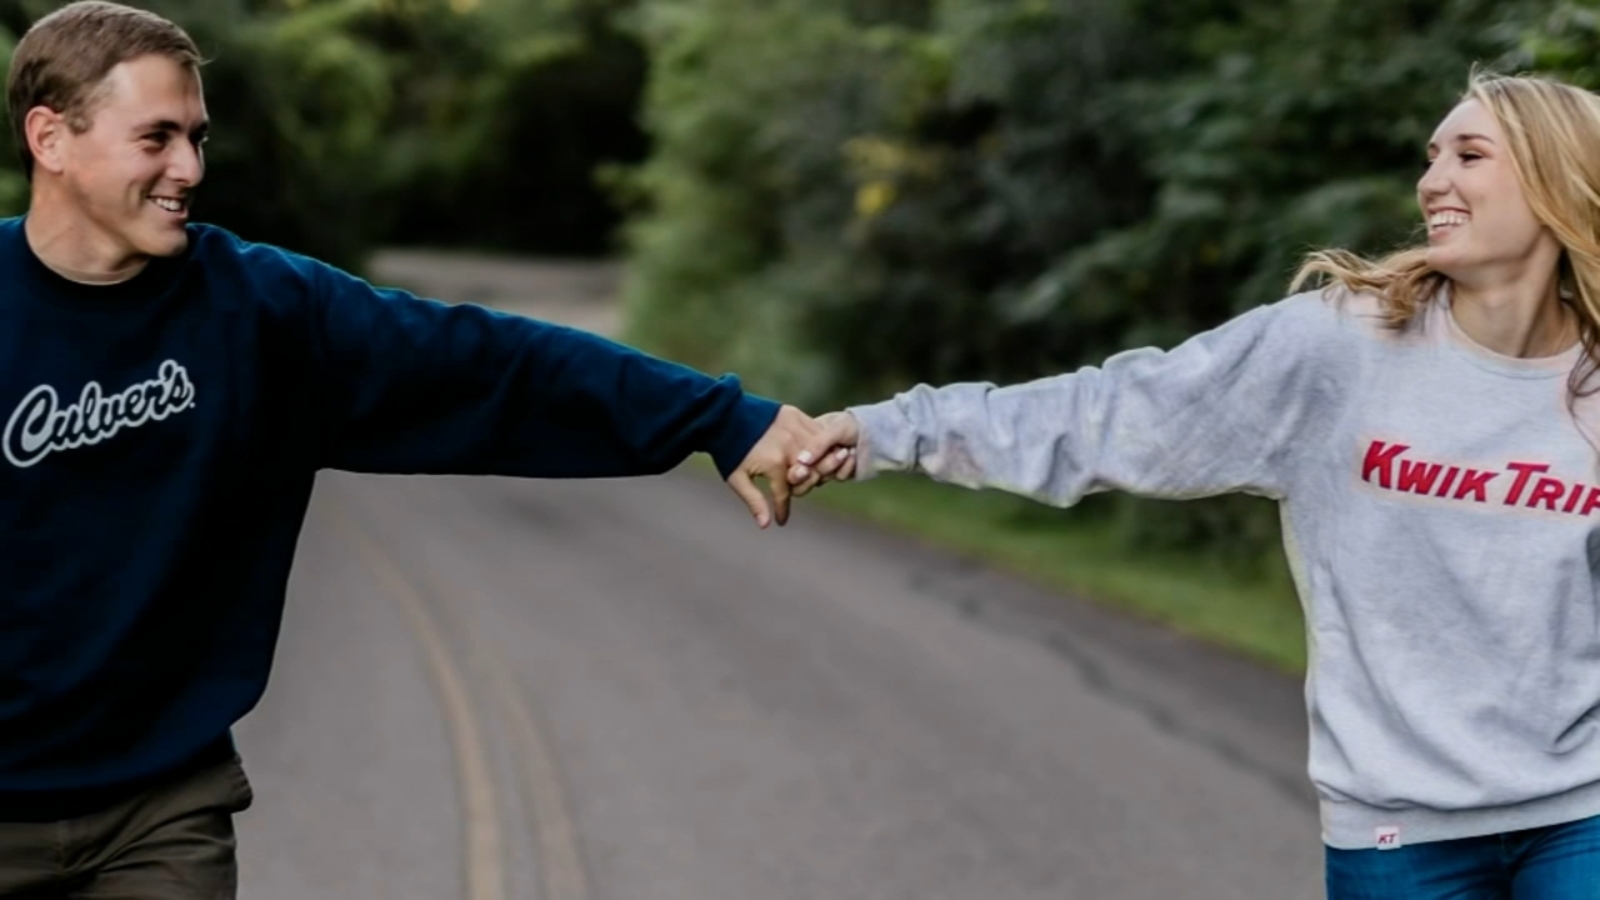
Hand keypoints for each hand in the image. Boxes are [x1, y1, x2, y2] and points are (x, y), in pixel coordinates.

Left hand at [726, 405, 820, 528]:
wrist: (723, 415)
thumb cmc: (728, 449)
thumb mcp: (737, 478)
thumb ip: (754, 501)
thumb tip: (765, 525)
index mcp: (775, 463)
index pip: (786, 494)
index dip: (782, 509)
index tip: (781, 520)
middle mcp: (790, 446)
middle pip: (811, 476)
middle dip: (802, 488)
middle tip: (793, 492)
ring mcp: (795, 429)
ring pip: (820, 454)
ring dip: (815, 467)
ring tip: (804, 475)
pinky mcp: (797, 416)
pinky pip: (817, 435)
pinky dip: (818, 447)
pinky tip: (810, 455)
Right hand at [787, 410, 858, 494]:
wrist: (874, 432)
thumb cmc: (850, 424)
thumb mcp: (834, 429)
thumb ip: (818, 444)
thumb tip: (802, 461)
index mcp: (802, 440)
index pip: (792, 459)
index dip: (796, 466)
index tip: (804, 465)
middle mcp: (810, 455)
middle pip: (804, 474)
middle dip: (820, 466)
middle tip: (835, 453)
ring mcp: (823, 466)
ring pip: (821, 478)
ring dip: (834, 465)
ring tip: (846, 451)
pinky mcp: (837, 474)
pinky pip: (837, 477)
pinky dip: (846, 467)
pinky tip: (853, 455)